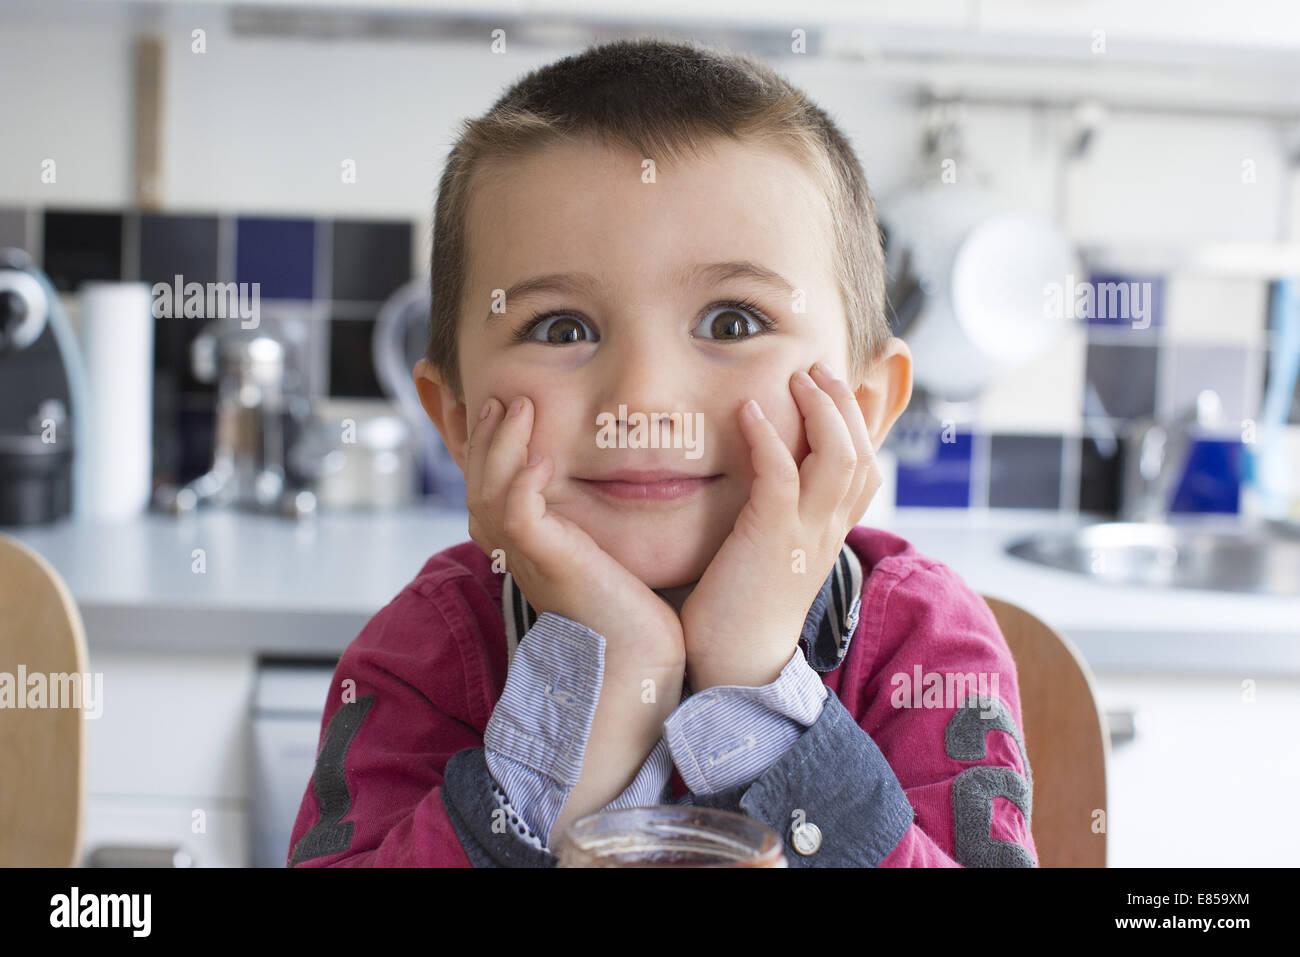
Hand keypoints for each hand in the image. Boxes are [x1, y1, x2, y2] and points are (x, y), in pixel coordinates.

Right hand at [465, 394, 685, 847]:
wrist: (641, 662)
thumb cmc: (635, 613)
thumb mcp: (606, 557)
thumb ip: (595, 527)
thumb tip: (615, 486)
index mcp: (530, 549)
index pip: (492, 489)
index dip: (492, 448)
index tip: (506, 410)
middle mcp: (519, 553)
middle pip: (478, 485)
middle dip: (489, 437)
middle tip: (505, 398)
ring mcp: (529, 559)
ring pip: (489, 493)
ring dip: (503, 446)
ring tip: (519, 408)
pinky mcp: (550, 565)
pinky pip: (518, 516)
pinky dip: (523, 483)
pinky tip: (541, 459)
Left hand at [679, 362, 880, 690]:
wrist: (734, 667)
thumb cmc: (740, 612)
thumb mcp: (772, 558)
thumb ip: (778, 523)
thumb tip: (765, 491)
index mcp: (830, 536)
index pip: (867, 471)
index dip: (862, 425)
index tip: (843, 387)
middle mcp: (828, 532)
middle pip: (862, 454)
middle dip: (844, 404)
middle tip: (817, 370)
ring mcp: (805, 536)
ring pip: (839, 457)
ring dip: (819, 410)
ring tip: (797, 379)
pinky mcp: (772, 540)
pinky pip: (782, 474)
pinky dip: (769, 437)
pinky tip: (747, 412)